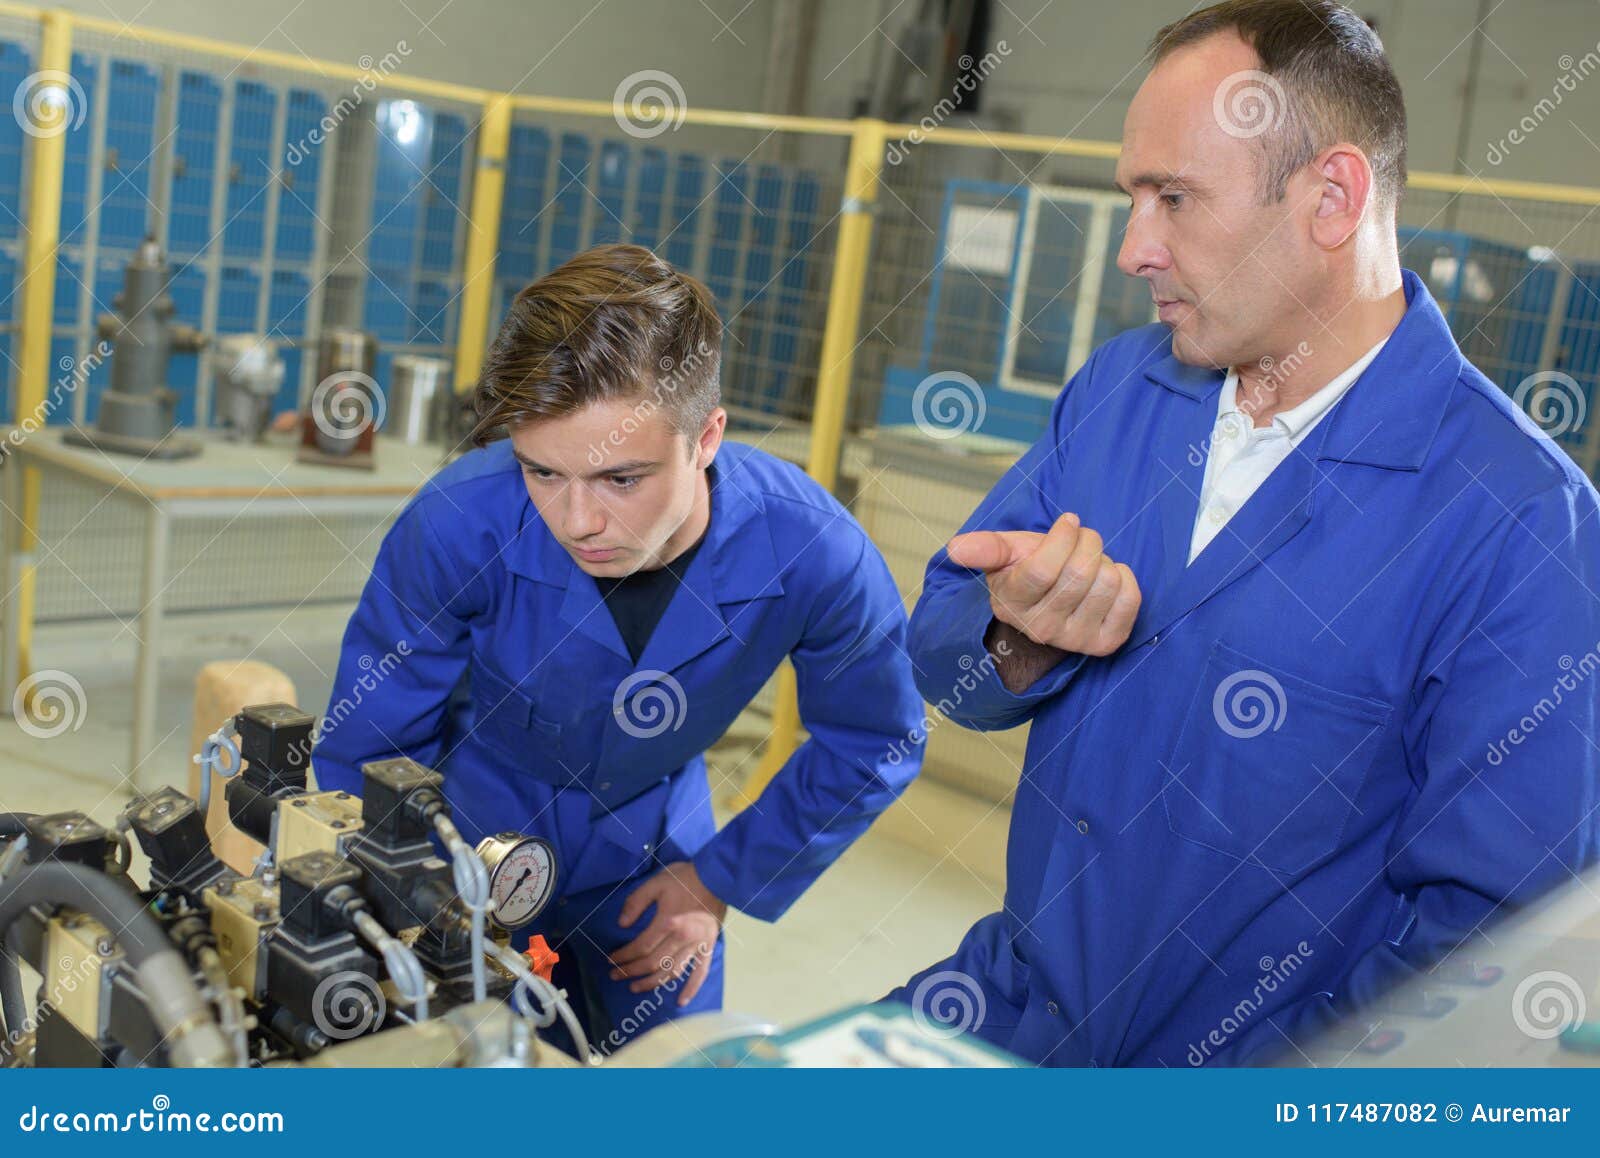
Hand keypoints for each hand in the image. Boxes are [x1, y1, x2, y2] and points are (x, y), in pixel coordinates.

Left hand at [609, 861, 725, 1004]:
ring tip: (634, 988)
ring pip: (671, 972)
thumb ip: (636, 902)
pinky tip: (681, 1001)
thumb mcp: (655, 882)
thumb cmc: (685, 878)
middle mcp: (682, 939)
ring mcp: (696, 945)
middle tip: (615, 975)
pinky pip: (700, 973)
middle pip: (652, 963)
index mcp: (667, 923)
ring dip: (651, 984)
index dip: (623, 956)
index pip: (640, 947)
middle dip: (631, 971)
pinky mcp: (708, 947)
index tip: (611, 959)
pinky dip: (691, 989)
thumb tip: (621, 924)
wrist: (717, 877)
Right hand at [949, 512, 1141, 656]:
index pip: (1043, 569)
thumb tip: (954, 549)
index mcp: (1012, 604)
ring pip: (1107, 582)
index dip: (1063, 536)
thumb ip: (982, 548)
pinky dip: (1124, 578)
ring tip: (1089, 564)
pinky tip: (1106, 580)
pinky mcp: (1104, 643)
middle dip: (1087, 541)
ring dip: (1105, 560)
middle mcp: (1041, 629)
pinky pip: (1130, 599)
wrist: (1047, 608)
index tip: (1068, 522)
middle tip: (1082, 539)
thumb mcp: (1004, 554)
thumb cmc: (1026, 571)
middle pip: (1080, 573)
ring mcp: (1074, 640)